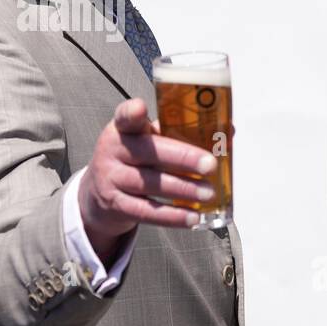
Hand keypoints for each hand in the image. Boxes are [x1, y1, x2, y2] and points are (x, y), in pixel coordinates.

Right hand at [79, 98, 218, 258]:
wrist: (99, 194)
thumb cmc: (135, 160)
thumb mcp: (147, 142)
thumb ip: (178, 134)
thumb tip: (227, 132)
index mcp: (123, 129)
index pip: (125, 116)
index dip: (132, 112)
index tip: (142, 108)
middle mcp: (112, 150)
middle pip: (149, 152)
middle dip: (183, 158)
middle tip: (211, 165)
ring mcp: (111, 178)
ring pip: (151, 184)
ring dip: (184, 190)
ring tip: (209, 193)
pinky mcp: (115, 205)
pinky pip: (147, 212)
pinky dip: (172, 216)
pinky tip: (193, 217)